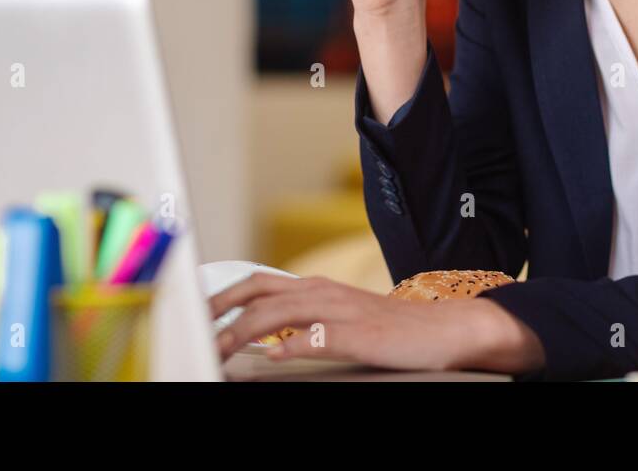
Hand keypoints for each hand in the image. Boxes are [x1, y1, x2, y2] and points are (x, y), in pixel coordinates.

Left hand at [209, 273, 545, 374]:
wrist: (443, 329)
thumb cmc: (390, 328)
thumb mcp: (339, 315)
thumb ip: (302, 319)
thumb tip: (262, 336)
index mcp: (316, 287)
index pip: (256, 282)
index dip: (221, 295)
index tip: (194, 314)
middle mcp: (324, 292)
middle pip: (260, 293)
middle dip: (222, 311)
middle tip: (197, 331)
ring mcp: (343, 312)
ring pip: (282, 312)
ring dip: (246, 331)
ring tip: (222, 348)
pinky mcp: (362, 335)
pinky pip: (322, 336)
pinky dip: (295, 343)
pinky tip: (276, 355)